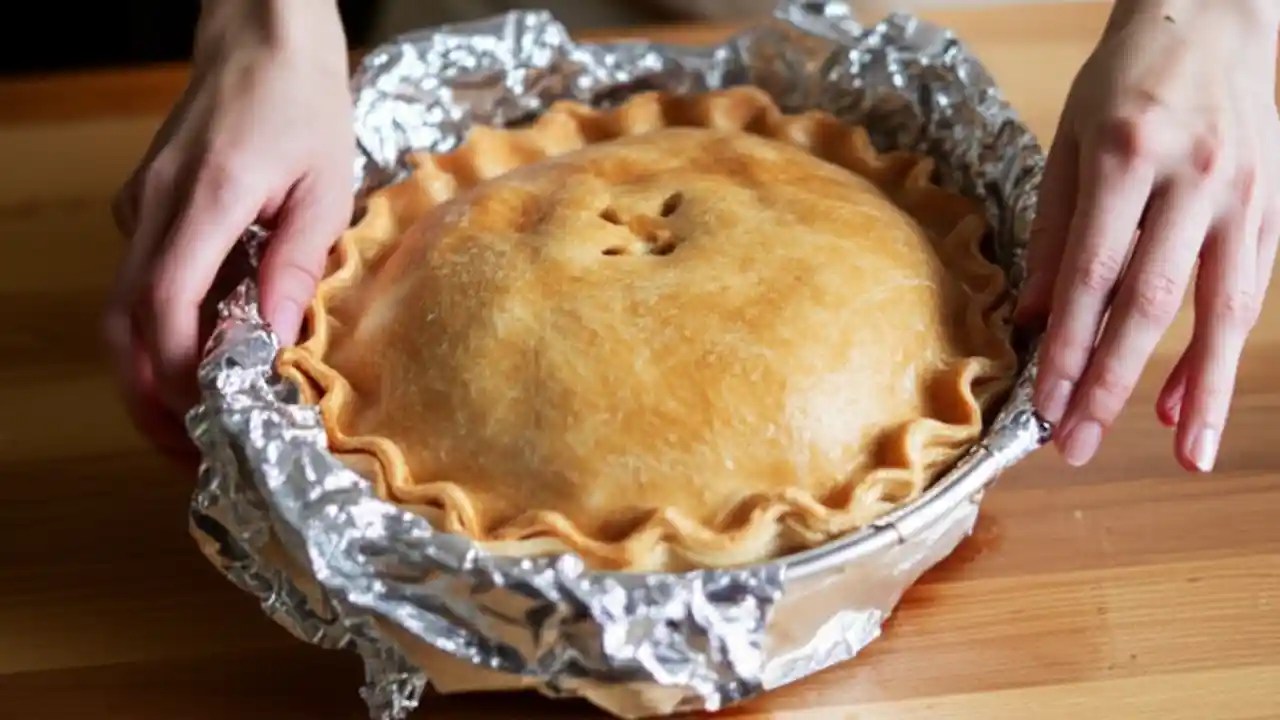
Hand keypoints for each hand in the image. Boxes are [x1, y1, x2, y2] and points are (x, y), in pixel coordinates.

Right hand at [105, 0, 354, 463]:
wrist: (260, 38)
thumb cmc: (303, 102)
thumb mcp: (323, 186)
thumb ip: (295, 265)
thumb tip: (273, 342)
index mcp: (204, 199)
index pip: (164, 305)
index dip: (176, 372)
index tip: (210, 417)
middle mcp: (155, 206)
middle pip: (122, 322)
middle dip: (147, 395)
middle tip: (189, 450)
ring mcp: (142, 206)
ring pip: (125, 306)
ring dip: (151, 368)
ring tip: (197, 419)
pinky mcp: (146, 205)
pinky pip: (145, 278)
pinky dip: (163, 327)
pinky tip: (206, 354)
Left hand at [1015, 0, 1279, 471]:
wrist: (1214, 14)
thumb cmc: (1127, 77)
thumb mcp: (1069, 140)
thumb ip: (1053, 231)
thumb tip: (1035, 319)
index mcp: (1129, 158)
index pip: (1093, 276)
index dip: (1069, 349)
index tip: (1046, 406)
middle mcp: (1194, 180)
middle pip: (1152, 304)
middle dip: (1113, 384)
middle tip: (1080, 445)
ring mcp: (1243, 196)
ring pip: (1222, 309)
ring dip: (1198, 389)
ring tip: (1181, 454)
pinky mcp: (1272, 207)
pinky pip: (1246, 291)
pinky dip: (1216, 349)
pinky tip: (1187, 401)